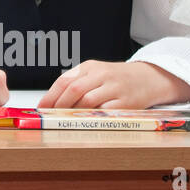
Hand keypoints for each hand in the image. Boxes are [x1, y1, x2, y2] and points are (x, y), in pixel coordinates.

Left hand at [39, 60, 189, 108]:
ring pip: (87, 101)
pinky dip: (91, 118)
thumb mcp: (96, 74)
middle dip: (58, 105)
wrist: (149, 78)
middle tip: (49, 116)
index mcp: (90, 67)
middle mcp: (101, 75)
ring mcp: (114, 88)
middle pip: (73, 90)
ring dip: (72, 113)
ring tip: (63, 120)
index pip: (64, 81)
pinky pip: (104, 111)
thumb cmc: (118, 79)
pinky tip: (83, 122)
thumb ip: (77, 83)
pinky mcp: (125, 103)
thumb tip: (53, 101)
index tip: (41, 107)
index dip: (50, 96)